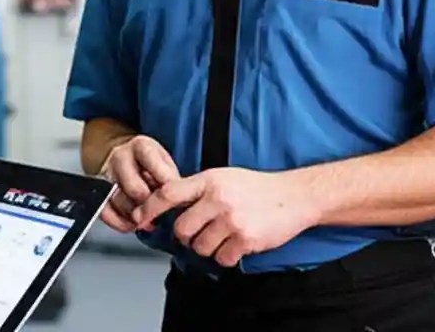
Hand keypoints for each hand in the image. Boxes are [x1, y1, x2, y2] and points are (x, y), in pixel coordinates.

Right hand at [98, 135, 180, 232]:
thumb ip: (171, 178)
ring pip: (120, 201)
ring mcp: (107, 174)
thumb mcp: (166, 163)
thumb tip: (179, 200)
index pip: (151, 161)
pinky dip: (120, 222)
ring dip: (136, 215)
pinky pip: (105, 211)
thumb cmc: (151, 165)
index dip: (165, 182)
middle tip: (161, 211)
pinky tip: (132, 223)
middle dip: (151, 204)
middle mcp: (121, 157)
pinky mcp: (98, 191)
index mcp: (141, 146)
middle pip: (135, 188)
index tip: (176, 196)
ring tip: (149, 218)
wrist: (127, 161)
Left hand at [132, 168, 316, 266]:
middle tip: (197, 233)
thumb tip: (166, 202)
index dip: (149, 207)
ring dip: (207, 247)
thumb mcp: (223, 177)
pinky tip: (236, 243)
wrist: (294, 196)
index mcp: (209, 180)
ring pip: (200, 247)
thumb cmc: (257, 187)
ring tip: (222, 236)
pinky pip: (221, 258)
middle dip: (185, 236)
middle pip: (181, 229)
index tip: (139, 217)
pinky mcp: (246, 239)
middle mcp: (218, 198)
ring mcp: (232, 219)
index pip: (168, 193)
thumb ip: (197, 188)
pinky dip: (226, 255)